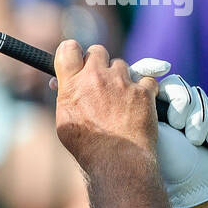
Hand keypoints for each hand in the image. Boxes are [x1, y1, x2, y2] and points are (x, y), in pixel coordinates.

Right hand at [53, 40, 159, 169]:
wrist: (117, 159)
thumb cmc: (87, 145)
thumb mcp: (64, 121)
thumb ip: (65, 96)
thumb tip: (61, 84)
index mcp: (73, 84)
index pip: (69, 48)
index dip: (73, 53)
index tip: (77, 62)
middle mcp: (96, 77)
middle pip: (98, 51)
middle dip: (99, 63)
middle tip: (100, 81)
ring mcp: (122, 82)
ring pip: (122, 65)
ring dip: (121, 77)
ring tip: (120, 99)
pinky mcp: (144, 91)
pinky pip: (146, 80)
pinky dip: (144, 89)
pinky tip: (138, 103)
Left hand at [128, 58, 207, 207]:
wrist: (176, 191)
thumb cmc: (149, 165)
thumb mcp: (134, 133)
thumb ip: (127, 108)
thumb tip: (123, 80)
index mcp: (146, 108)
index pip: (152, 79)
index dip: (154, 69)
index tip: (162, 70)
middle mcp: (167, 109)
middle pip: (180, 87)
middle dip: (183, 103)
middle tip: (177, 124)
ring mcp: (189, 117)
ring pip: (200, 99)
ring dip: (199, 119)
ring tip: (193, 139)